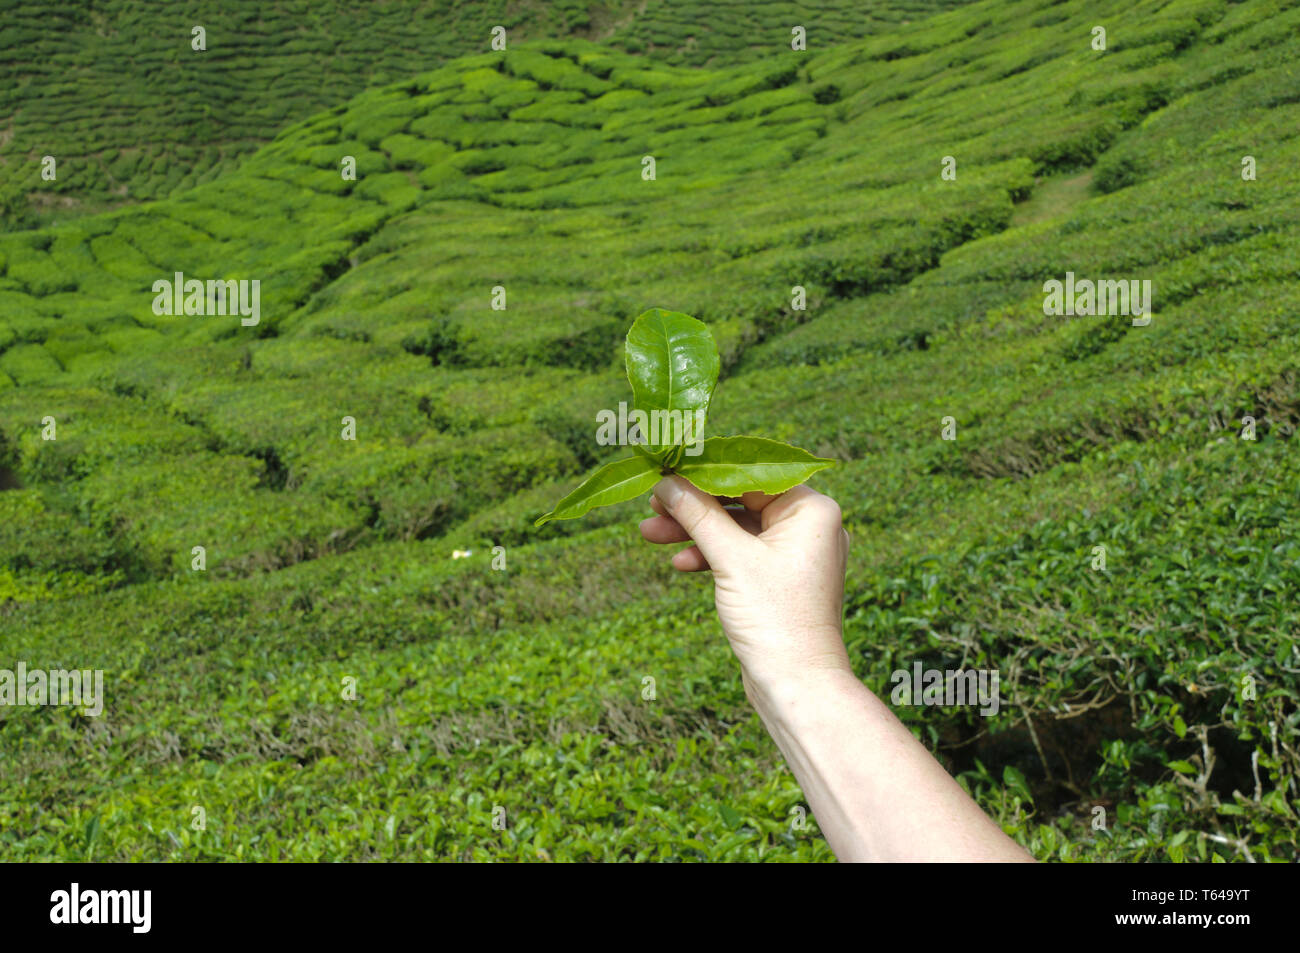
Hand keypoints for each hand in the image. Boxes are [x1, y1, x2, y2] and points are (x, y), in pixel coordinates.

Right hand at [640, 475, 852, 691]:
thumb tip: (667, 482)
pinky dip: (711, 556)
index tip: (666, 471)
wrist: (797, 686)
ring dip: (695, 531)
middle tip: (651, 505)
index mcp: (811, 510)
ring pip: (736, 529)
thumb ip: (698, 515)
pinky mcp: (779, 579)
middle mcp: (809, 526)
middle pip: (741, 500)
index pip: (751, 475)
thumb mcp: (730, 559)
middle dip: (694, 506)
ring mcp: (795, 554)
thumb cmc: (774, 619)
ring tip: (649, 533)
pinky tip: (680, 564)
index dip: (705, 473)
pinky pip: (741, 554)